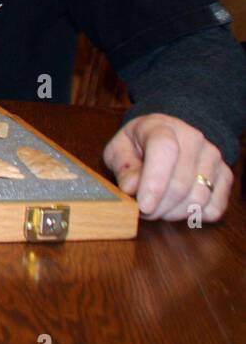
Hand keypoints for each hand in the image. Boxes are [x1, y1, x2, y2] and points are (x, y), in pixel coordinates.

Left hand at [103, 113, 232, 221]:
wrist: (167, 137)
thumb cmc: (138, 146)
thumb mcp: (119, 150)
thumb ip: (123, 167)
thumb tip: (131, 188)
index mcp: (161, 127)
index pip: (164, 151)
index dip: (154, 182)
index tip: (143, 206)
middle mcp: (193, 138)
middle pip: (180, 184)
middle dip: (158, 207)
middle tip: (142, 211)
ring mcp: (213, 156)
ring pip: (197, 199)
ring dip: (173, 213)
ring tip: (158, 207)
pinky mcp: (225, 175)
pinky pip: (213, 208)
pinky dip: (193, 216)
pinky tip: (177, 206)